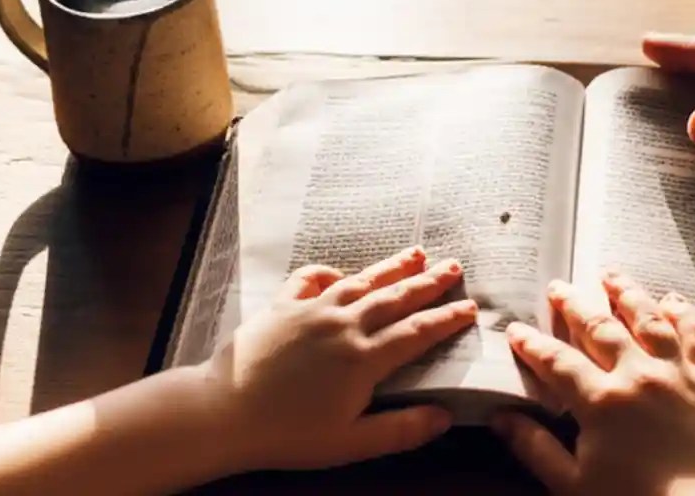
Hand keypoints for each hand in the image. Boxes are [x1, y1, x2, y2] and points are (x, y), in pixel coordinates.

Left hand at [202, 246, 476, 471]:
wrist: (224, 412)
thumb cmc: (287, 434)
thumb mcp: (351, 443)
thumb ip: (401, 429)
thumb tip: (445, 417)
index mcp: (364, 359)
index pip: (417, 333)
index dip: (446, 320)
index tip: (469, 307)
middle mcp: (344, 325)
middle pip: (395, 297)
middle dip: (428, 282)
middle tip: (453, 265)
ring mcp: (312, 310)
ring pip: (361, 281)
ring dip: (390, 266)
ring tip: (416, 252)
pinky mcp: (282, 306)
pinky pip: (310, 279)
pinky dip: (329, 271)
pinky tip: (339, 273)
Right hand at [492, 273, 694, 495]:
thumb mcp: (572, 483)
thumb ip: (535, 448)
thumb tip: (499, 418)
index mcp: (599, 401)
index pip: (556, 361)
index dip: (532, 344)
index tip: (516, 329)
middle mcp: (636, 375)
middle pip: (600, 327)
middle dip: (574, 304)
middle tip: (559, 287)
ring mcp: (676, 373)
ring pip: (648, 319)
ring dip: (627, 293)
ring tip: (611, 274)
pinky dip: (684, 313)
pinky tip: (673, 300)